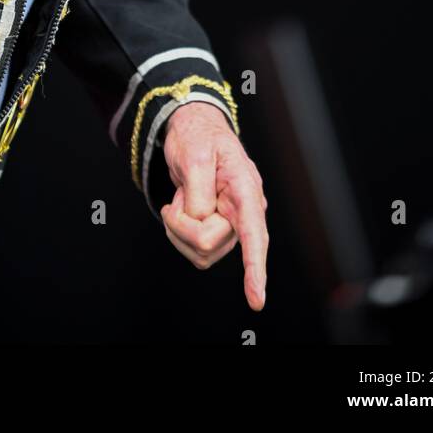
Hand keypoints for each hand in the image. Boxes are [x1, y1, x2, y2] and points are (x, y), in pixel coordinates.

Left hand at [159, 101, 267, 310]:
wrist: (194, 133)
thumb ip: (199, 191)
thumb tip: (203, 222)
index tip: (256, 300)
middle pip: (209, 242)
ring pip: (201, 252)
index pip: (254, 234)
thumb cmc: (198, 138)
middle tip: (176, 199)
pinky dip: (179, 232)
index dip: (255, 268)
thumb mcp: (194, 155)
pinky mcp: (219, 233)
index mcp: (245, 190)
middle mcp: (245, 212)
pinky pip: (196, 251)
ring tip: (182, 199)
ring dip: (179, 229)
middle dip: (183, 225)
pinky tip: (183, 208)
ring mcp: (232, 225)